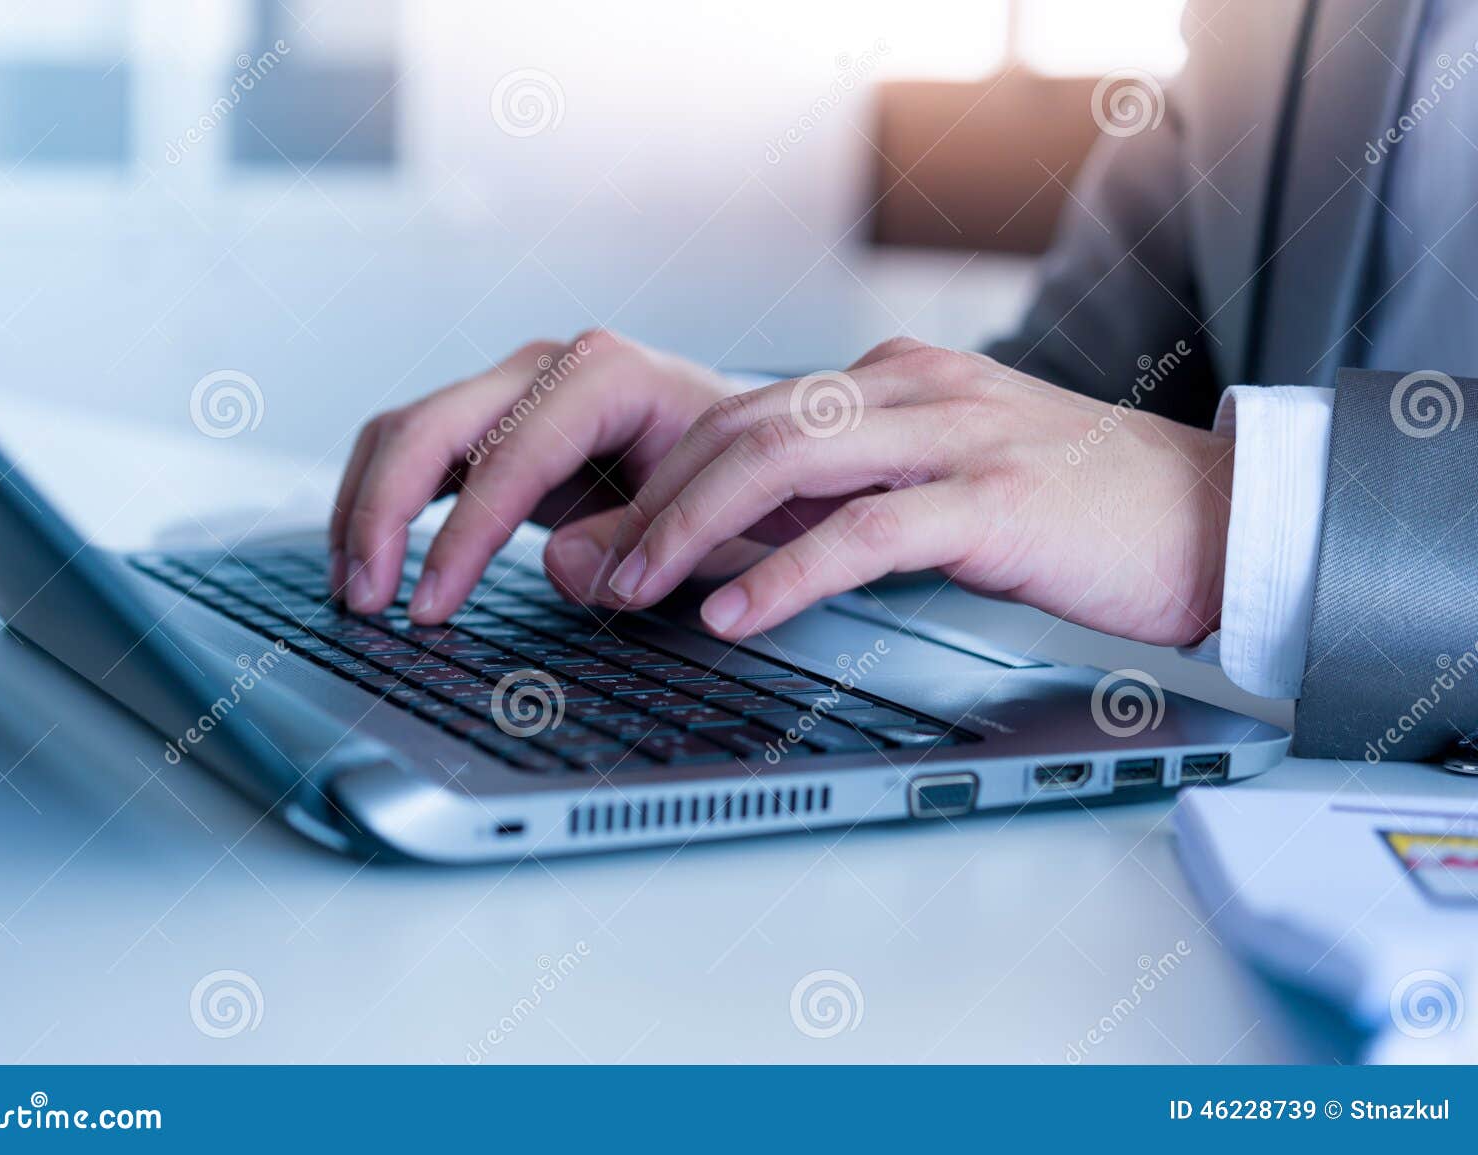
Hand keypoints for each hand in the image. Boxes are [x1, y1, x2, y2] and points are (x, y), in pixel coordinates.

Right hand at [330, 330, 761, 619]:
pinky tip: (370, 560)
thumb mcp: (710, 519)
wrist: (744, 447)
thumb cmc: (734, 479)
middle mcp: (548, 367)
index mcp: (607, 376)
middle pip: (430, 426)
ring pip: (405, 432)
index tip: (429, 608)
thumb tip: (559, 568)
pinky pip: (416, 449)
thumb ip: (638, 542)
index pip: (507, 457)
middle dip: (382, 515)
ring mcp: (515, 388)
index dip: (460, 539)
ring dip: (366, 509)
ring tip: (355, 592)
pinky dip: (381, 502)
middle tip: (365, 603)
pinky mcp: (496, 420)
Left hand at [591, 339, 1234, 647]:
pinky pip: (864, 532)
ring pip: (785, 463)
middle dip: (654, 501)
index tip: (609, 538)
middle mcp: (913, 393)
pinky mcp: (993, 500)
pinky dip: (786, 573)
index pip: (747, 414)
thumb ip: (848, 501)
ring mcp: (955, 438)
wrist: (1215, 518)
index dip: (665, 477)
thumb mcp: (942, 488)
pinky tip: (733, 612)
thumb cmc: (1075, 515)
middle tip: (594, 567)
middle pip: (744, 428)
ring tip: (634, 587)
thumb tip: (739, 549)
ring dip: (692, 528)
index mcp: (894, 385)